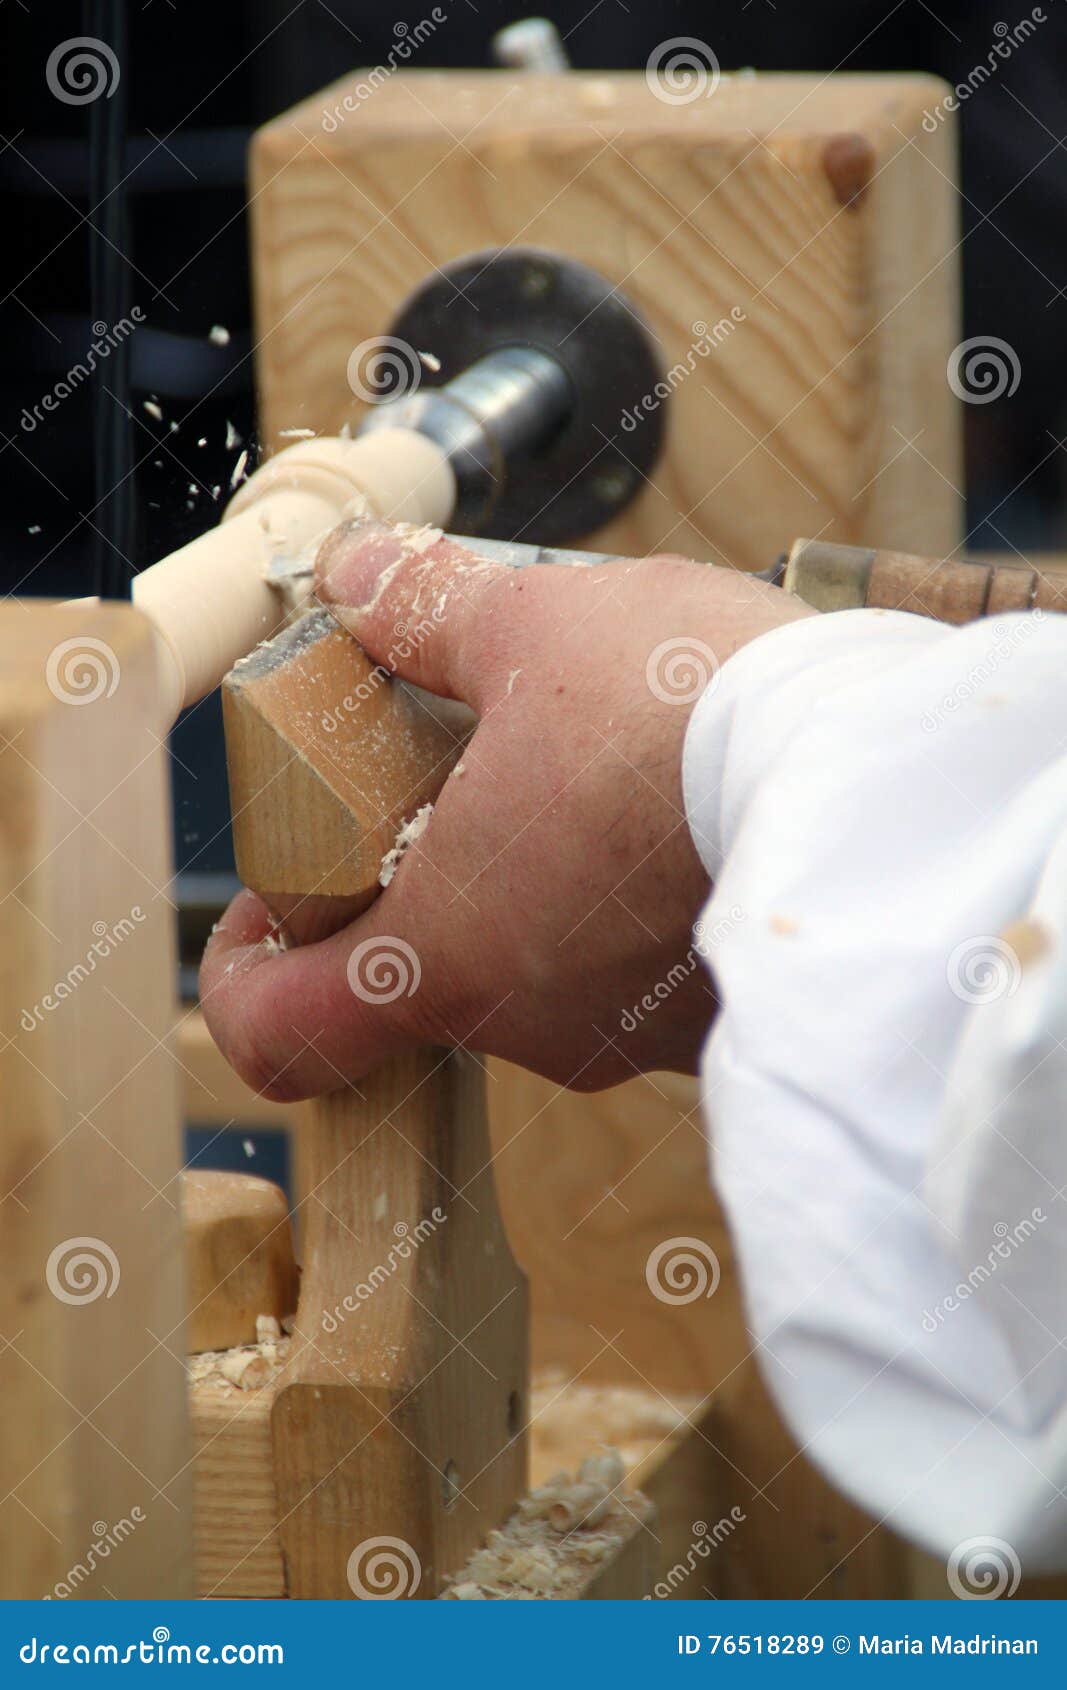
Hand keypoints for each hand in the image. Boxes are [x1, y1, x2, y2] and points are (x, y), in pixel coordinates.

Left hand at [200, 521, 811, 1098]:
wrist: (875, 784)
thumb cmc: (687, 715)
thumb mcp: (535, 624)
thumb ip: (424, 610)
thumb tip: (356, 575)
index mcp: (445, 951)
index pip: (282, 1034)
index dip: (249, 974)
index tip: (278, 905)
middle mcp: (527, 1021)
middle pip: (417, 976)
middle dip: (418, 877)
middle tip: (453, 778)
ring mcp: (624, 1035)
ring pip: (531, 970)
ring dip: (529, 883)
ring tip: (581, 774)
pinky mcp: (708, 1019)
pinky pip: (626, 973)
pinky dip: (619, 906)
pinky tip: (665, 815)